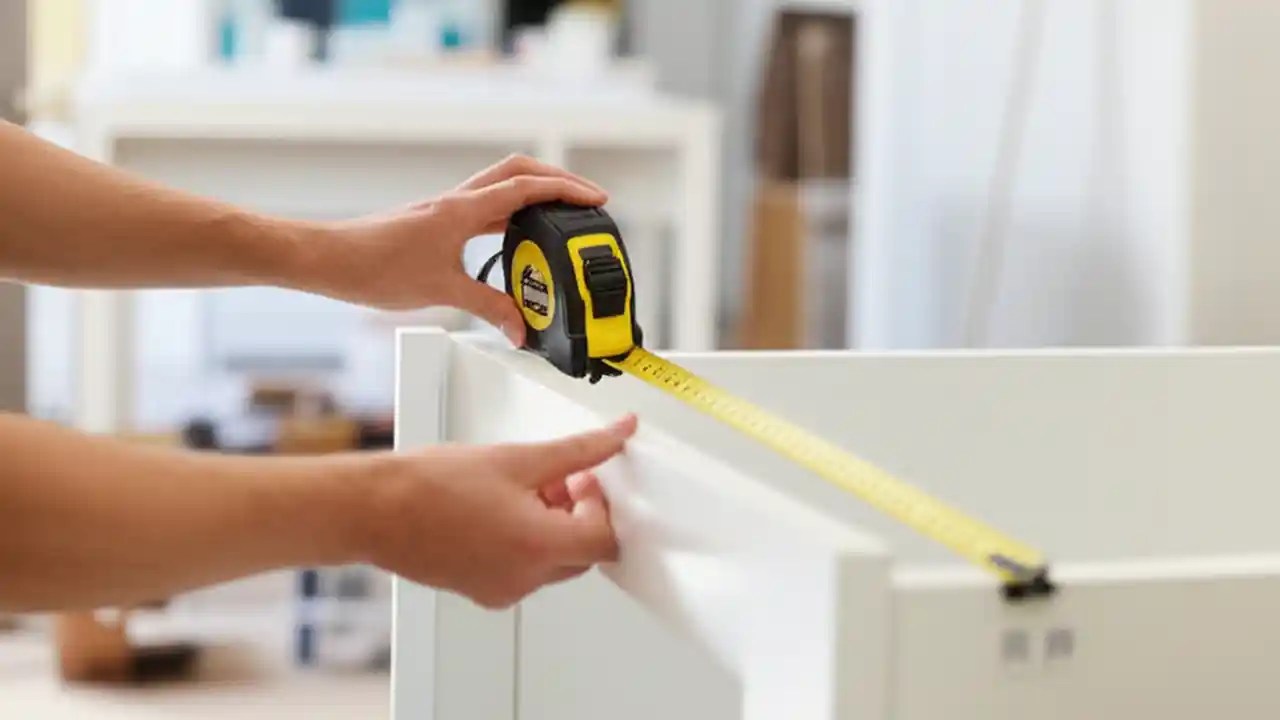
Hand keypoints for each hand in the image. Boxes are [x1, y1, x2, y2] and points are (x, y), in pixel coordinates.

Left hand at [313, 155, 607, 344]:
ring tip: (557, 218)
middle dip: (555, 179)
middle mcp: (456, 202)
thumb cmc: (373, 266)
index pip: (527, 187)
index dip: (566, 191)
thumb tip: (521, 327)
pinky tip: (512, 239)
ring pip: (499, 187)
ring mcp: (445, 210)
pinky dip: (507, 216)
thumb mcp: (443, 292)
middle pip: (517, 171)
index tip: (595, 200)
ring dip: (532, 194)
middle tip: (583, 198)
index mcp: (463, 210)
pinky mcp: (435, 223)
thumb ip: (490, 308)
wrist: (329, 260)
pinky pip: (483, 209)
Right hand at [363, 414, 636, 608]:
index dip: (602, 503)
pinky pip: (524, 571)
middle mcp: (525, 578)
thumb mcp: (517, 457)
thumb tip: (617, 436)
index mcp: (539, 546)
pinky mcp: (483, 591)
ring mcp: (503, 590)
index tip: (585, 478)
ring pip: (554, 562)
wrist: (373, 509)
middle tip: (557, 479)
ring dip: (552, 526)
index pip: (605, 538)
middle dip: (579, 513)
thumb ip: (578, 450)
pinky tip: (499, 510)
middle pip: (583, 552)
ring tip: (521, 489)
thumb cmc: (428, 486)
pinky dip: (526, 543)